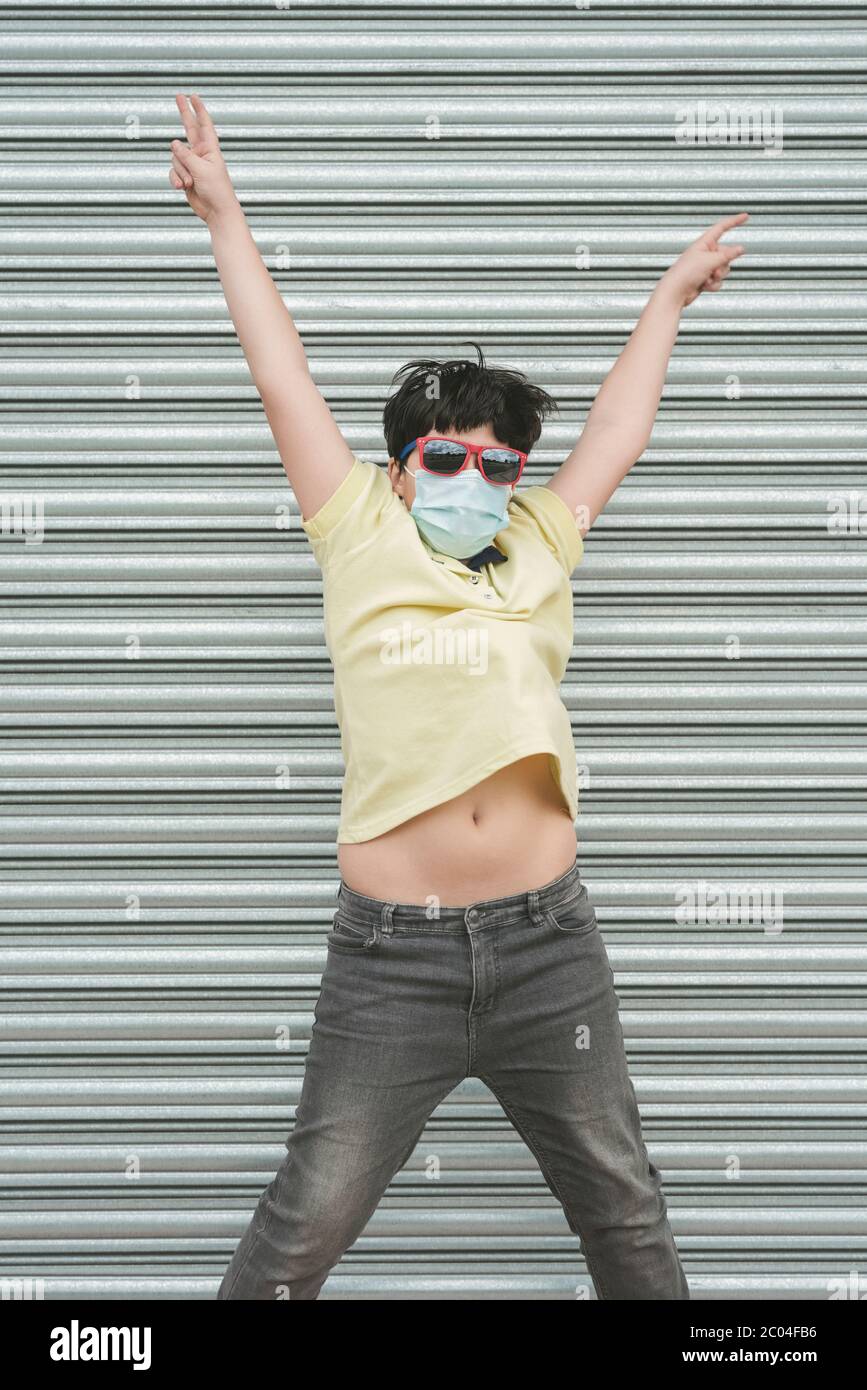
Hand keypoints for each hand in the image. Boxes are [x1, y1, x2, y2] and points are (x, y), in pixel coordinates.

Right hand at [169, 93, 237, 223]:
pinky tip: (182, 187)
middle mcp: (200, 153)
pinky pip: (173, 171)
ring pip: (176, 158)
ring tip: (189, 183)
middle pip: (189, 128)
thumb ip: (186, 155)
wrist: (216, 211)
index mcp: (210, 149)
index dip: (199, 109)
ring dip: (180, 171)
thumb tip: (173, 142)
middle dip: (184, 113)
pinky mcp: (185, 176)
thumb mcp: (201, 169)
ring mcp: (192, 164)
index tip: (193, 96)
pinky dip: (176, 179)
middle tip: (178, 96)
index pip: (204, 125)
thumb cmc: (216, 190)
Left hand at [658, 213, 748, 307]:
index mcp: (704, 243)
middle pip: (726, 254)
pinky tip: (704, 286)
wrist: (675, 292)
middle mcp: (705, 253)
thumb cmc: (686, 273)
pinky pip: (718, 280)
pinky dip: (713, 284)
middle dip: (723, 264)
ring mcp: (705, 266)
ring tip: (707, 278)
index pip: (722, 228)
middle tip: (715, 270)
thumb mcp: (711, 261)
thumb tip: (741, 248)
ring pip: (724, 269)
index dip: (734, 222)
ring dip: (718, 276)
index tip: (745, 216)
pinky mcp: (705, 278)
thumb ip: (728, 255)